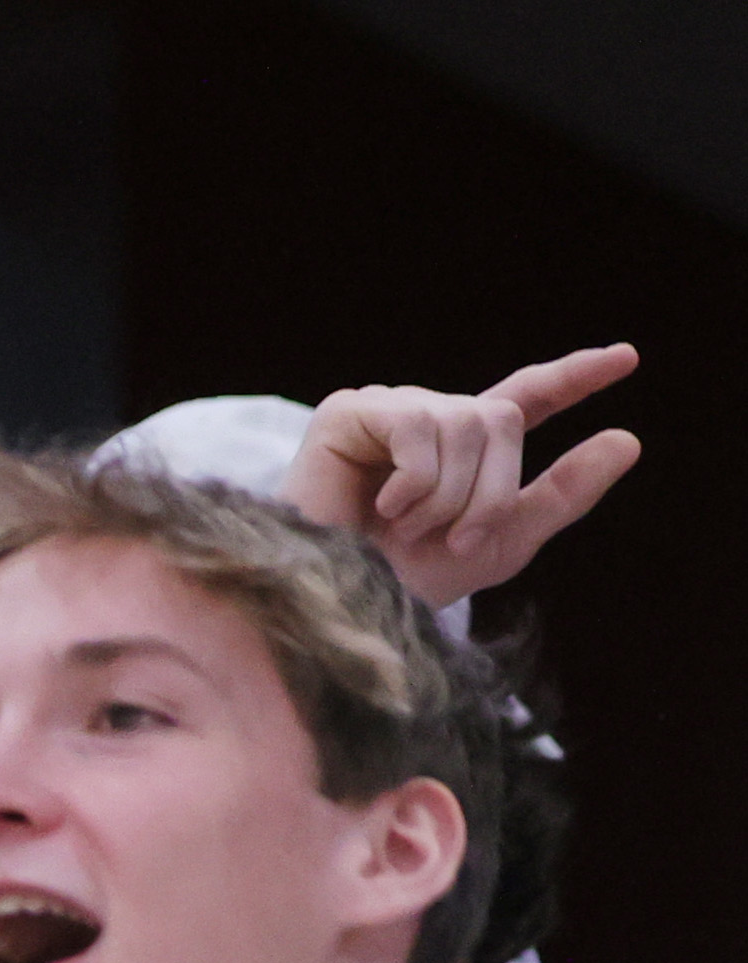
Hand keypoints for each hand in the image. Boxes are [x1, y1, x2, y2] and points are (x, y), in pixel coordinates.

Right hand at [282, 346, 639, 608]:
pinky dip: (414, 479)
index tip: (627, 358)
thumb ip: (562, 495)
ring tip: (407, 528)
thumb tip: (627, 439)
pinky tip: (381, 507)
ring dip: (449, 493)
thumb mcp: (499, 546)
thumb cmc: (401, 583)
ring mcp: (386, 411)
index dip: (574, 378)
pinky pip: (417, 426)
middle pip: (501, 419)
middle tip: (458, 538)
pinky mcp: (348, 413)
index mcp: (461, 450)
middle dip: (492, 487)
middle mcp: (426, 421)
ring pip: (465, 423)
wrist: (335, 604)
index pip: (526, 398)